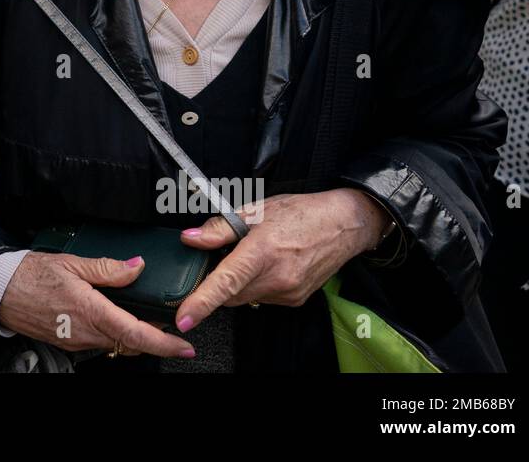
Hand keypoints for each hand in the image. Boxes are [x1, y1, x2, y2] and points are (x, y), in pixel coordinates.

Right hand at [0, 252, 196, 358]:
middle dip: (156, 340)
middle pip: (131, 344)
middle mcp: (86, 332)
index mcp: (90, 311)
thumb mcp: (72, 263)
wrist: (0, 291)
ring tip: (148, 320)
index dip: (164, 343)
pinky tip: (117, 319)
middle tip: (173, 329)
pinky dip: (115, 333)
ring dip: (135, 336)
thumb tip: (137, 267)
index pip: (135, 333)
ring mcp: (77, 341)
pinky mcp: (69, 342)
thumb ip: (107, 268)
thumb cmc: (31, 275)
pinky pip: (100, 342)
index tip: (184, 345)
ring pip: (117, 344)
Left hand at [173, 188, 391, 331]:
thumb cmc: (300, 213)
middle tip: (227, 256)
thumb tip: (191, 238)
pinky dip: (257, 285)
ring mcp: (288, 292)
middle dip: (220, 281)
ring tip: (256, 255)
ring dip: (240, 282)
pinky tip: (269, 265)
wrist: (343, 224)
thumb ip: (220, 228)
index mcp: (262, 252)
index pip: (225, 282)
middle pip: (230, 294)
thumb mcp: (255, 211)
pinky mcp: (295, 300)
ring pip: (245, 297)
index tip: (184, 317)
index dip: (201, 302)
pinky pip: (263, 297)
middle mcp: (277, 277)